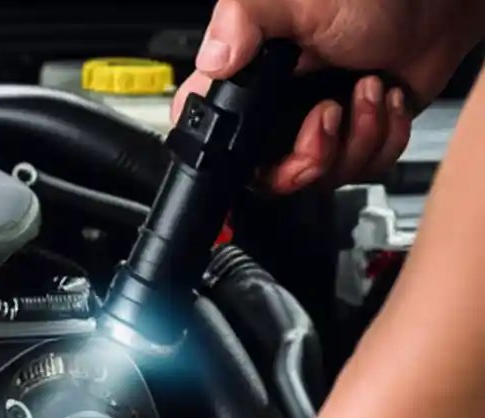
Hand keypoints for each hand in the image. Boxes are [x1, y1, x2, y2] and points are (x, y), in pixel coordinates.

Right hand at [173, 0, 484, 193]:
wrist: (431, 8)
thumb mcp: (296, 1)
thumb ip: (245, 21)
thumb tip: (214, 62)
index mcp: (244, 81)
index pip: (207, 138)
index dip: (227, 160)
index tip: (267, 147)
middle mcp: (273, 111)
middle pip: (269, 176)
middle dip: (311, 157)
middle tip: (330, 113)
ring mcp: (313, 129)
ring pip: (322, 178)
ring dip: (358, 138)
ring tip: (367, 88)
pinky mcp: (353, 139)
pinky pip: (362, 170)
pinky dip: (384, 138)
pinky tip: (385, 100)